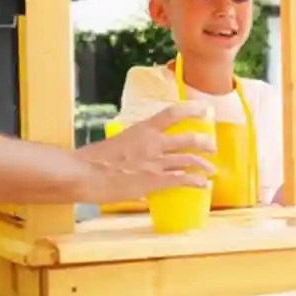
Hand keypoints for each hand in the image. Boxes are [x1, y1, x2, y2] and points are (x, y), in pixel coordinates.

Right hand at [74, 102, 216, 203]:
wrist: (84, 174)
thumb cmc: (92, 159)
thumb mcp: (116, 145)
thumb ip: (131, 148)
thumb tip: (136, 159)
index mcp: (142, 130)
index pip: (172, 114)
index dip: (192, 110)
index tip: (205, 110)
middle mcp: (153, 143)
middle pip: (188, 139)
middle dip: (205, 143)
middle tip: (211, 146)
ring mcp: (156, 162)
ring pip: (189, 160)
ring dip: (204, 165)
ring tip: (211, 169)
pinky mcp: (155, 181)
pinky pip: (183, 180)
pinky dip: (197, 182)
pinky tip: (204, 186)